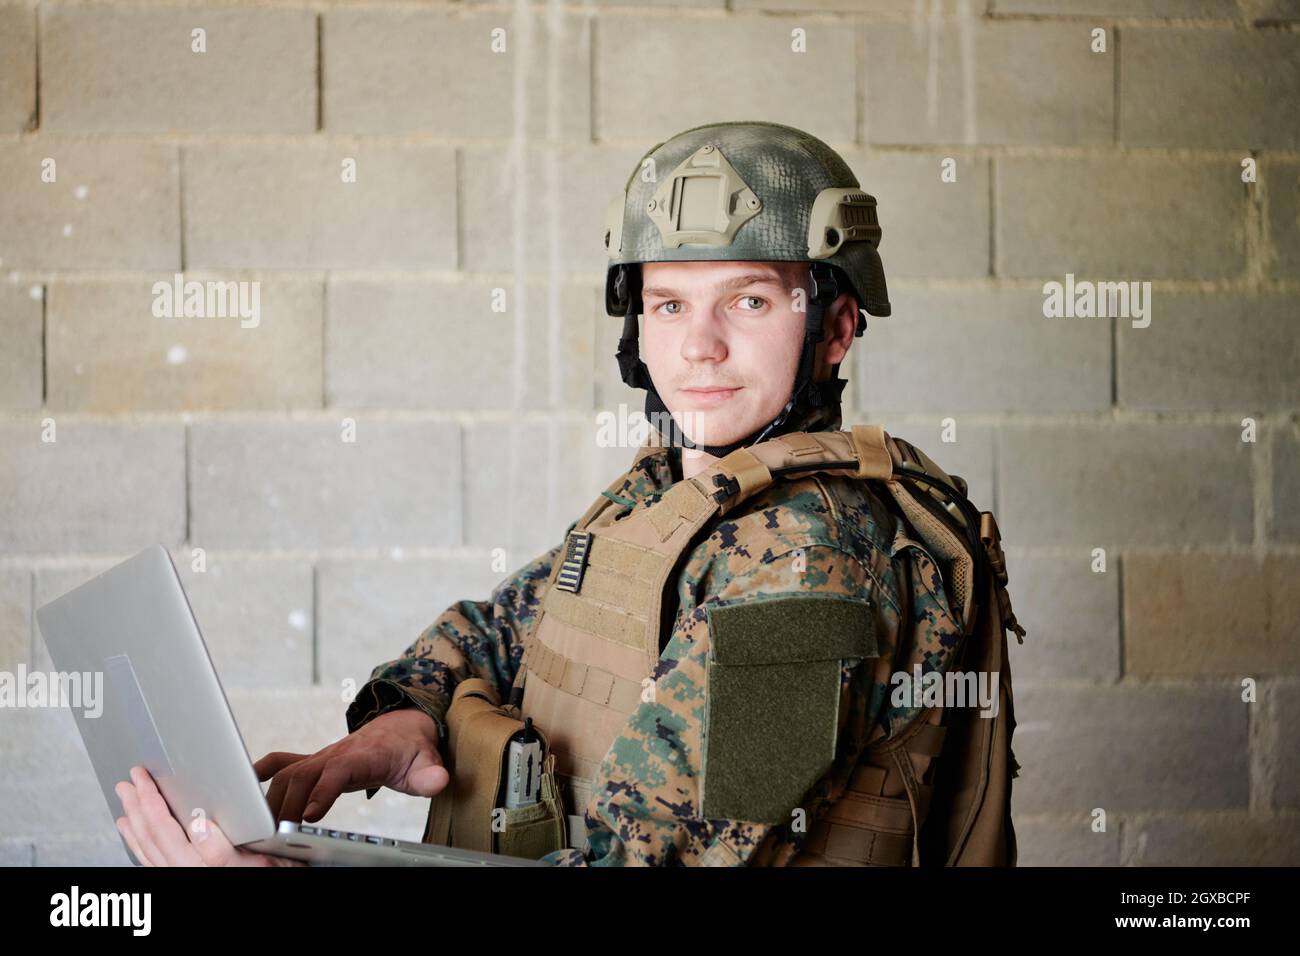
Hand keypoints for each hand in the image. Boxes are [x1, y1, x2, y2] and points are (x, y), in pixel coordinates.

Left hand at [115, 766, 304, 866]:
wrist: (272, 889)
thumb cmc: (268, 876)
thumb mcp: (256, 862)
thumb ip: (221, 851)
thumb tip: (198, 826)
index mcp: (195, 866)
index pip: (162, 827)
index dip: (149, 799)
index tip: (142, 777)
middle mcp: (180, 873)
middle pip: (147, 836)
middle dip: (135, 806)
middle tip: (127, 783)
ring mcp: (176, 876)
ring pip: (144, 849)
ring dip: (133, 822)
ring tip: (126, 804)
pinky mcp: (179, 878)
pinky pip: (149, 861)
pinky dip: (137, 844)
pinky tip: (136, 835)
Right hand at [255, 705, 448, 824]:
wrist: (403, 725)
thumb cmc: (411, 746)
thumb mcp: (427, 760)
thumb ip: (431, 772)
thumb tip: (438, 780)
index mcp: (363, 754)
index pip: (338, 770)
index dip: (323, 791)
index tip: (311, 815)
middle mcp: (336, 753)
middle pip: (303, 774)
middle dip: (287, 802)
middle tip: (277, 833)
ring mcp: (323, 756)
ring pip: (288, 772)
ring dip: (272, 797)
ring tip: (262, 826)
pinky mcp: (316, 760)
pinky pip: (284, 761)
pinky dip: (263, 771)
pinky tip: (246, 784)